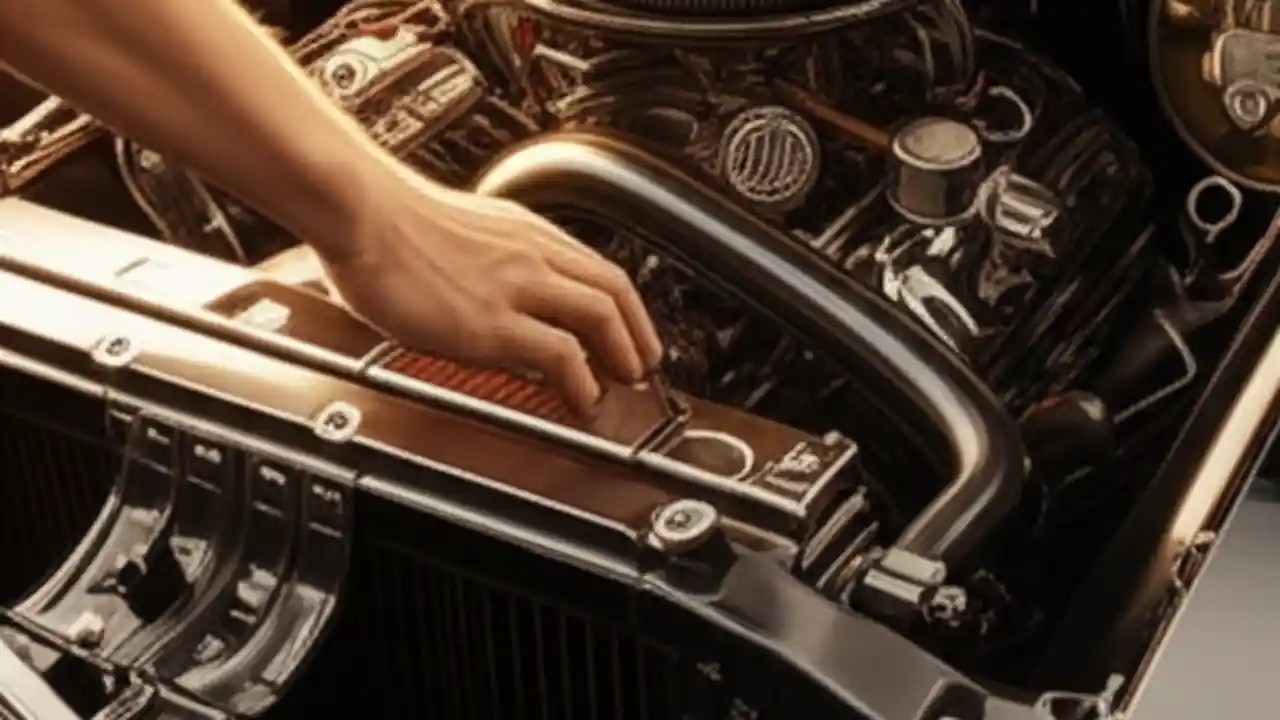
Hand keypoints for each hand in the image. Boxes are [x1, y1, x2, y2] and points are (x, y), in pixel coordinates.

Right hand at [316, 166, 663, 415]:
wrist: (358, 209)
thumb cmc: (385, 219)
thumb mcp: (459, 229)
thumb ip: (488, 255)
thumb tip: (489, 283)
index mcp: (524, 231)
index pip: (598, 268)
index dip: (626, 305)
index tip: (630, 329)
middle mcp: (531, 253)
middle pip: (613, 291)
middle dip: (638, 333)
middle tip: (643, 365)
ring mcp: (515, 287)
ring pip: (600, 317)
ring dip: (622, 355)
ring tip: (623, 386)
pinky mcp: (491, 323)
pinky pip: (561, 353)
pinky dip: (582, 380)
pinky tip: (581, 398)